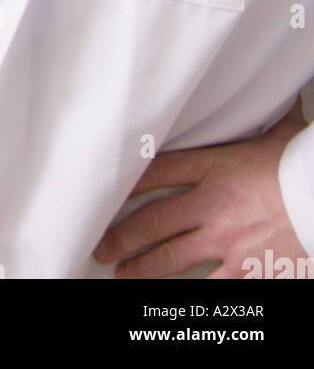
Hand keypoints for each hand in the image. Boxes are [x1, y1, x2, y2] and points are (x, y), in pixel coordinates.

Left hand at [92, 104, 308, 278]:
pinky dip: (189, 293)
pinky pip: (209, 287)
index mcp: (217, 167)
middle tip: (102, 246)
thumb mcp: (280, 136)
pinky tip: (170, 297)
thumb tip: (270, 98)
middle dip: (122, 236)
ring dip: (143, 269)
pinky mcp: (248, 272)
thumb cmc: (306, 166)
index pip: (159, 171)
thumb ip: (263, 123)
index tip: (110, 189)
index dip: (131, 181)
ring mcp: (228, 242)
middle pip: (153, 221)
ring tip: (124, 274)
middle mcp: (213, 205)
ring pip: (171, 259)